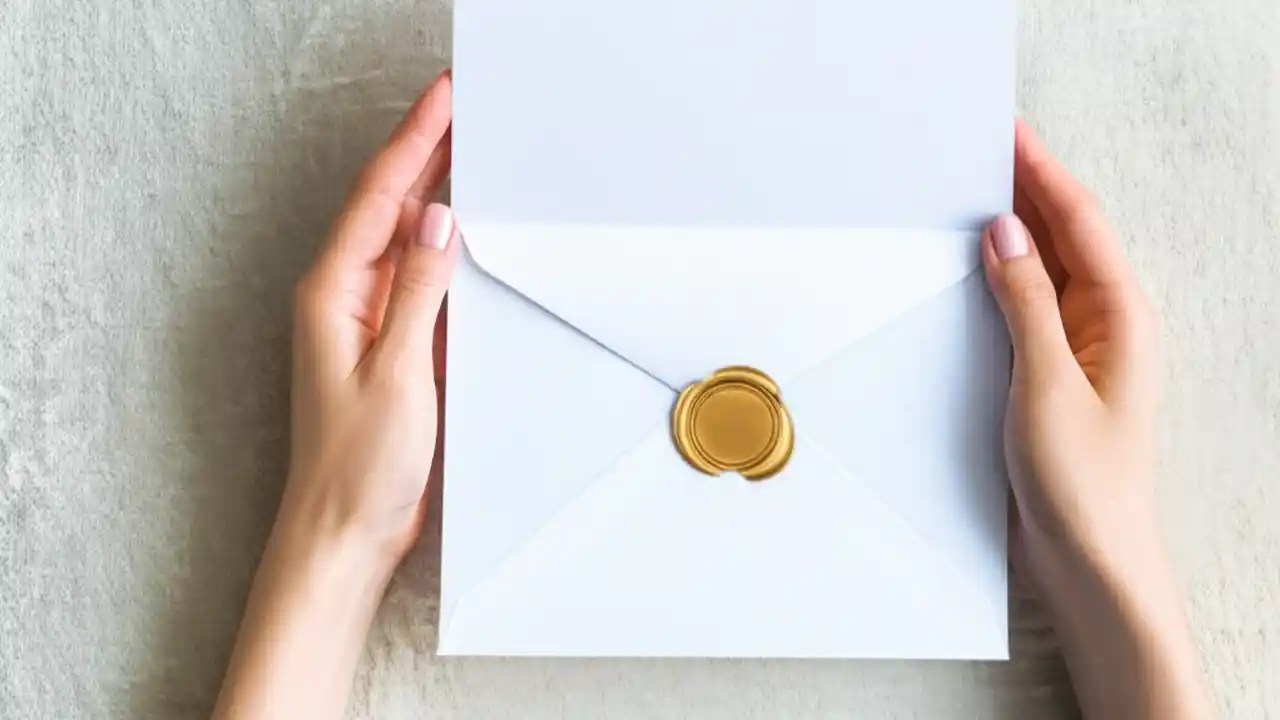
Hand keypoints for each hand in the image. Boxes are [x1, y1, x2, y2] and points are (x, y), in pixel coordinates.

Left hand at [284, 71, 459, 564]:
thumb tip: (436, 222)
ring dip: (434, 195)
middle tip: (462, 107)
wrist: (343, 531)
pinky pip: (417, 281)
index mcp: (333, 294)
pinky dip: (442, 250)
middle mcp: (344, 298)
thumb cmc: (356, 466)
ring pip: (403, 239)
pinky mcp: (389, 346)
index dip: (414, 142)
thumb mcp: (397, 372)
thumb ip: (416, 292)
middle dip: (424, 152)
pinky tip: (465, 236)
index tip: (444, 100)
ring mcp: (365, 321)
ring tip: (467, 150)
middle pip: (388, 206)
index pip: (379, 197)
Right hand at [982, 120, 1211, 718]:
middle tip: (976, 148)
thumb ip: (1026, 304)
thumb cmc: (1084, 485)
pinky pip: (1025, 306)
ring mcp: (1078, 348)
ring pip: (1042, 268)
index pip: (1078, 220)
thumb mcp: (1048, 385)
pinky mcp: (1050, 373)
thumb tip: (1004, 234)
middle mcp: (1105, 323)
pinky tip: (971, 265)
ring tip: (968, 190)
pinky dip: (998, 276)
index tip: (1005, 130)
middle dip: (1023, 187)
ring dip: (1010, 228)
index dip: (1041, 169)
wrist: (1092, 561)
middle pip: (1064, 235)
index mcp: (1121, 316)